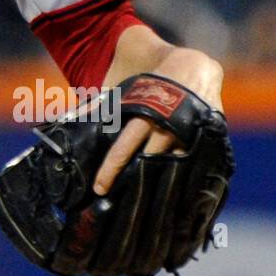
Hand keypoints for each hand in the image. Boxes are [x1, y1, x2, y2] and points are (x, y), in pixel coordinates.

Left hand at [92, 47, 224, 195]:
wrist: (190, 67)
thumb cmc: (150, 83)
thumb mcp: (123, 90)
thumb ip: (99, 105)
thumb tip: (68, 118)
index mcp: (144, 117)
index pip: (123, 148)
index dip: (111, 169)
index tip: (99, 188)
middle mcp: (167, 129)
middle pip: (149, 164)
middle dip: (136, 184)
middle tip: (124, 205)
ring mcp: (189, 136)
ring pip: (174, 169)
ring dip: (163, 187)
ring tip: (153, 209)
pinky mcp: (207, 140)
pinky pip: (197, 166)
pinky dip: (188, 182)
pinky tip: (183, 201)